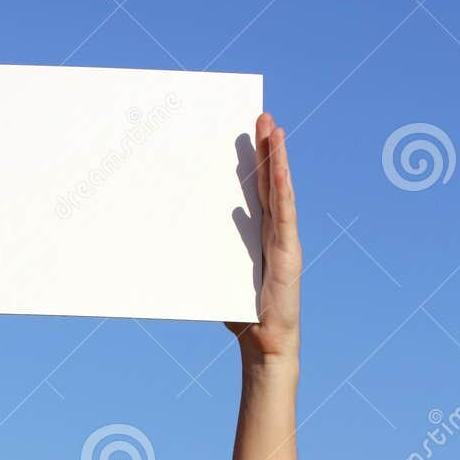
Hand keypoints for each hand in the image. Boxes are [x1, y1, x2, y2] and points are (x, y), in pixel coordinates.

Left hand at [224, 113, 300, 365]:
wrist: (263, 344)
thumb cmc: (240, 312)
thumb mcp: (217, 273)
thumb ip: (205, 250)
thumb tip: (171, 230)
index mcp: (260, 234)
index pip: (258, 190)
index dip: (256, 161)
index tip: (248, 132)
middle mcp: (275, 232)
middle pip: (271, 182)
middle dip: (267, 149)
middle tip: (261, 115)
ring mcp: (285, 240)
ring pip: (281, 191)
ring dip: (277, 159)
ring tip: (273, 128)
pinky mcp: (288, 253)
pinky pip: (284, 215)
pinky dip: (283, 188)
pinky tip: (279, 167)